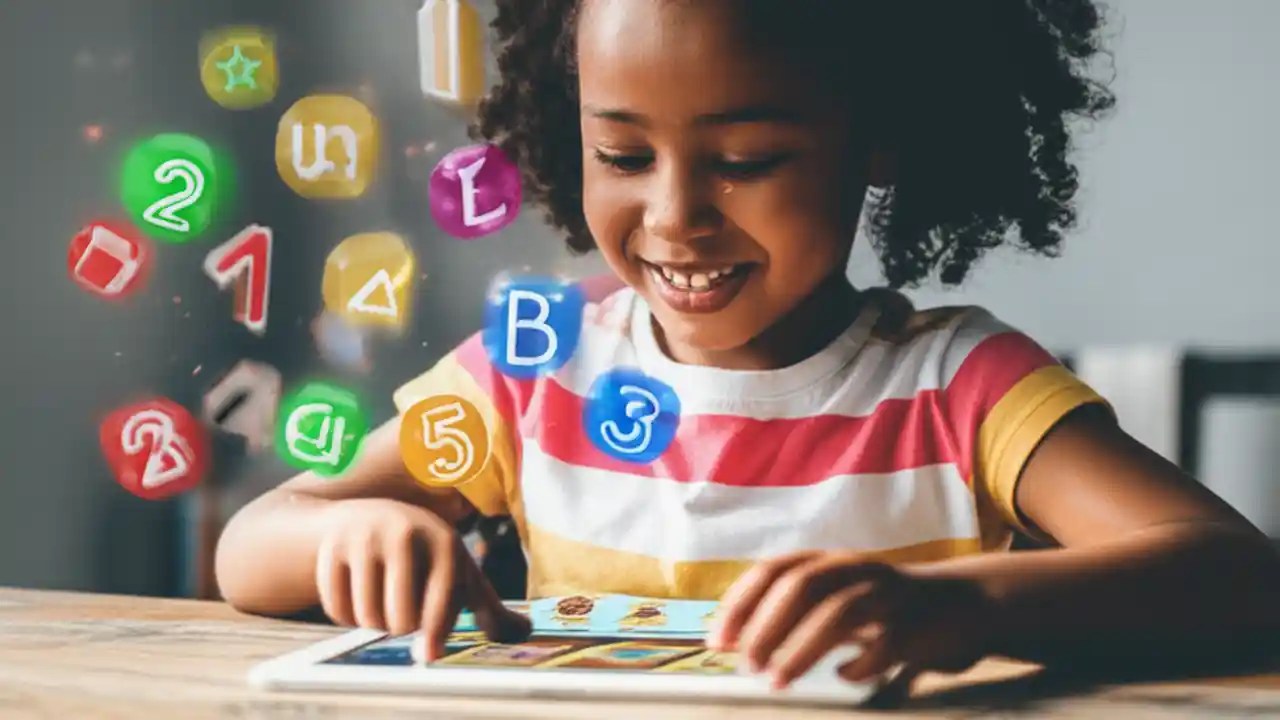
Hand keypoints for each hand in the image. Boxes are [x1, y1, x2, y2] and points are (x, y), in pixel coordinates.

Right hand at [314, 498, 530, 660]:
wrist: (367, 517)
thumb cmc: (425, 556)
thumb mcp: (457, 572)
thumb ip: (489, 607)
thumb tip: (525, 632)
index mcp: (443, 541)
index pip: (440, 601)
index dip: (435, 633)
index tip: (429, 657)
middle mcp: (404, 532)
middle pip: (400, 619)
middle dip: (402, 626)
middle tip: (404, 610)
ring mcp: (364, 538)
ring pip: (367, 617)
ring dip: (375, 623)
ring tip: (384, 601)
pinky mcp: (331, 548)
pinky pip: (337, 608)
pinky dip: (347, 615)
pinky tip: (358, 595)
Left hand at [707, 551, 998, 688]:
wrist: (964, 603)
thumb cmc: (885, 606)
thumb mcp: (836, 597)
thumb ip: (794, 611)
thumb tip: (738, 637)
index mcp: (829, 560)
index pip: (773, 570)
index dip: (742, 603)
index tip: (720, 641)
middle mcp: (855, 568)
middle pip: (800, 586)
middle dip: (766, 626)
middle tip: (747, 663)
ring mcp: (888, 593)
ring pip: (837, 612)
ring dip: (801, 650)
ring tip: (777, 681)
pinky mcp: (918, 624)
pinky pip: (881, 646)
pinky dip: (857, 665)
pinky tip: (846, 675)